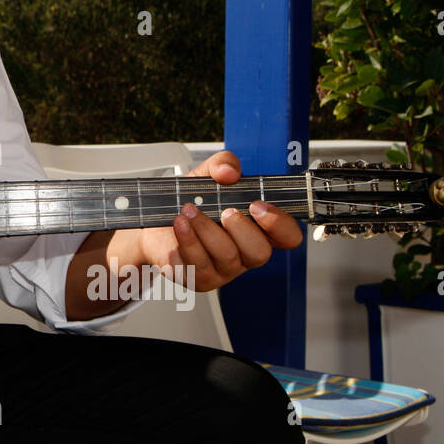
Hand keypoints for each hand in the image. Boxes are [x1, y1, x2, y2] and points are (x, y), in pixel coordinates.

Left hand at [116, 151, 303, 292]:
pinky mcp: (198, 278)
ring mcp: (223, 269)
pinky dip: (188, 240)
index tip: (258, 205)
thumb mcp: (207, 176)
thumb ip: (222, 165)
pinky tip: (179, 224)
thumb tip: (229, 171)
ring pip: (227, 257)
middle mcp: (244, 253)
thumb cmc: (189, 203)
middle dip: (241, 229)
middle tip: (225, 211)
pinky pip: (198, 264)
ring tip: (189, 210)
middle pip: (260, 253)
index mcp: (257, 230)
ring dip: (207, 230)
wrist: (155, 223)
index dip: (280, 224)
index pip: (287, 236)